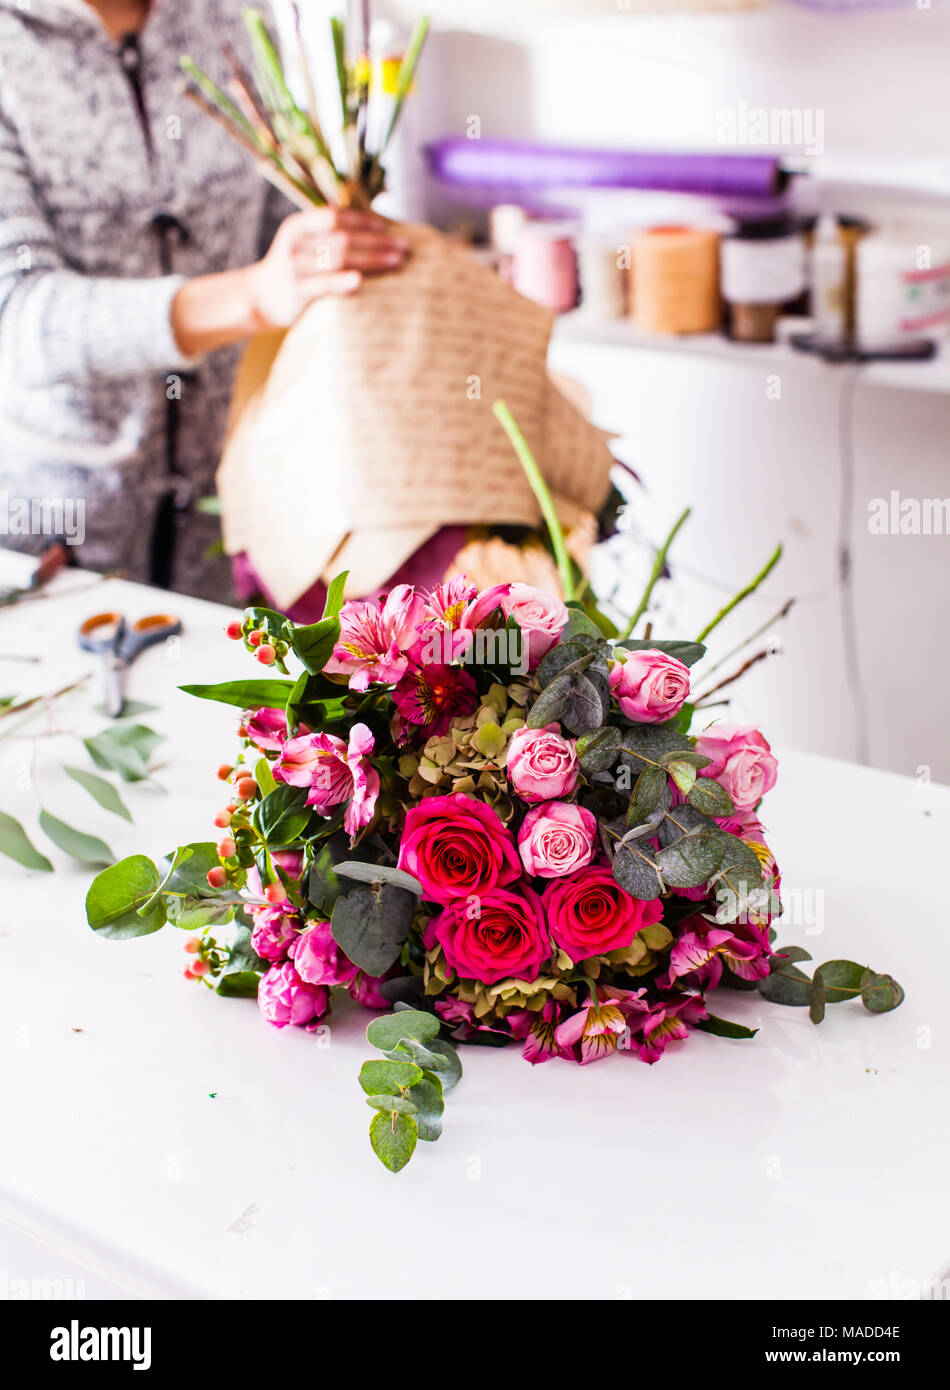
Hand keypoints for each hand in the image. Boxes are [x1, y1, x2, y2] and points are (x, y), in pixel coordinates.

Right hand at [244, 206, 409, 329]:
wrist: (256, 299)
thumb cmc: (291, 272)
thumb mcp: (301, 245)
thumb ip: (326, 236)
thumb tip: (372, 229)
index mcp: (299, 226)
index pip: (335, 216)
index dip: (363, 220)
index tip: (387, 226)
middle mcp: (297, 243)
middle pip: (343, 238)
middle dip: (378, 241)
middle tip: (405, 247)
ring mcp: (296, 267)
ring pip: (338, 259)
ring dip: (372, 259)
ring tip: (397, 262)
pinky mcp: (296, 291)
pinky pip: (323, 285)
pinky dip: (342, 282)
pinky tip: (360, 281)